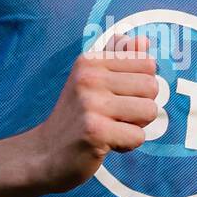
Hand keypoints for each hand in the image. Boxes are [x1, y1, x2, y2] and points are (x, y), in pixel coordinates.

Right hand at [30, 33, 159, 192]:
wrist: (44, 154)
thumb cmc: (75, 117)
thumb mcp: (91, 80)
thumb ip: (118, 58)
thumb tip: (144, 41)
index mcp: (90, 61)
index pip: (147, 64)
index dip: (140, 86)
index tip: (117, 98)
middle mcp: (89, 78)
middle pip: (152, 87)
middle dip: (142, 107)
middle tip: (116, 117)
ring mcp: (91, 104)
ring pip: (149, 111)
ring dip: (136, 126)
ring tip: (112, 129)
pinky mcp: (95, 131)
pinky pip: (138, 136)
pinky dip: (127, 145)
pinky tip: (106, 143)